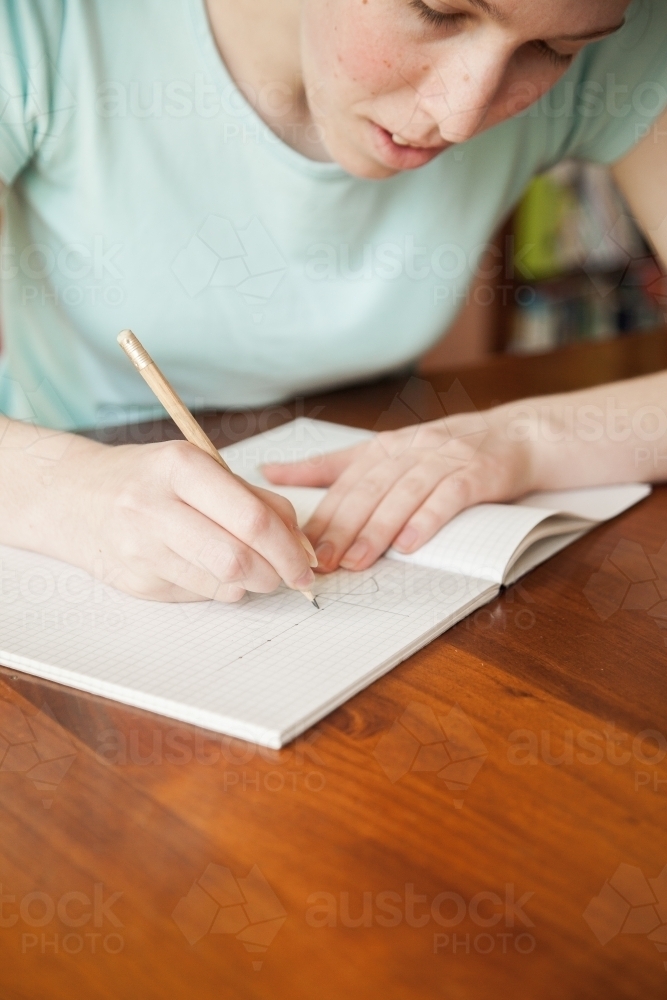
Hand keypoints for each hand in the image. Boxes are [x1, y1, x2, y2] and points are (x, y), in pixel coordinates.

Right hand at [50, 438, 315, 601]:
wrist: (72, 496)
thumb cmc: (147, 479)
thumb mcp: (199, 468)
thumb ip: (253, 499)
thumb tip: (300, 542)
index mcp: (180, 467)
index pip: (251, 518)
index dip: (288, 548)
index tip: (306, 562)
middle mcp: (155, 507)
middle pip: (237, 559)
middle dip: (276, 574)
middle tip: (289, 576)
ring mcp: (141, 548)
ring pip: (221, 584)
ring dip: (252, 584)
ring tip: (256, 571)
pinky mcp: (136, 582)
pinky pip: (198, 595)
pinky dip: (220, 588)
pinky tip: (215, 571)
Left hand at [263, 409, 534, 572]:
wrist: (514, 436)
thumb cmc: (443, 451)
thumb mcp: (383, 452)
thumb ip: (329, 466)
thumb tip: (270, 472)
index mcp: (383, 447)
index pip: (344, 483)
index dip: (321, 515)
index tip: (296, 545)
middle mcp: (410, 450)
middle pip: (368, 490)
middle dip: (341, 528)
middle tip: (320, 562)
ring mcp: (444, 460)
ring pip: (403, 495)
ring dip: (377, 530)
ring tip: (356, 562)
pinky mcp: (476, 474)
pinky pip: (448, 497)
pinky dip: (428, 519)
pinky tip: (410, 544)